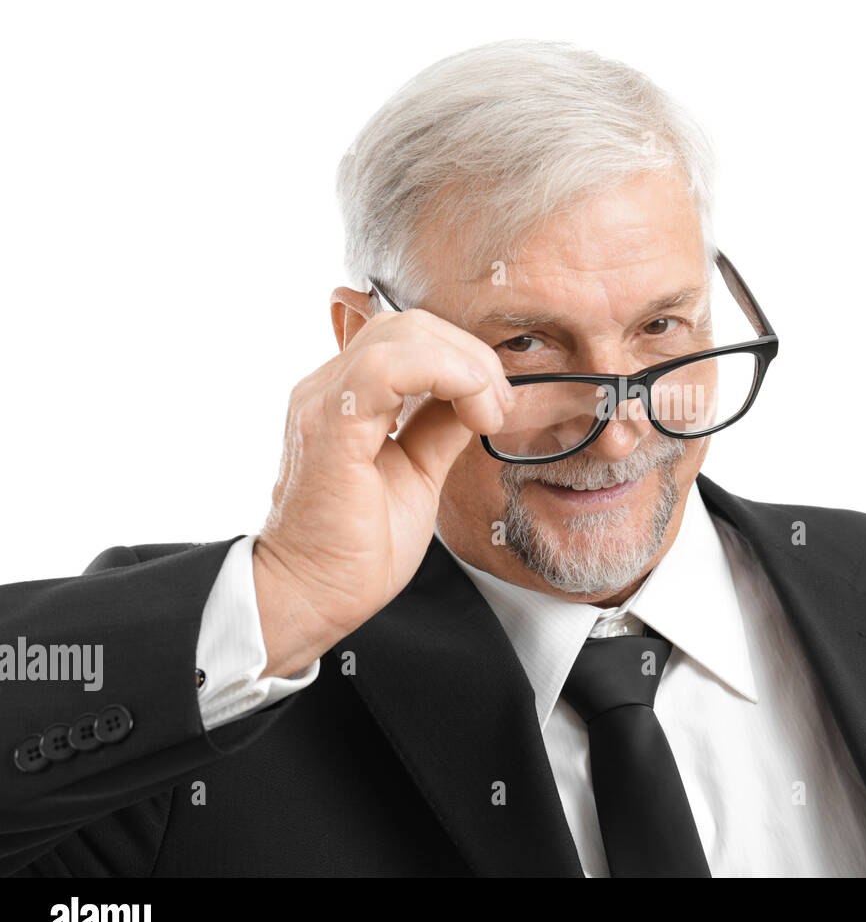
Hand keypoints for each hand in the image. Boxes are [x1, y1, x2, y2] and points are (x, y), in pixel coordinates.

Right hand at [252, 307, 510, 677]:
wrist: (311, 596)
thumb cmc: (355, 547)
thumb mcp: (418, 472)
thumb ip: (438, 427)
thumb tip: (474, 398)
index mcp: (346, 396)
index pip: (407, 337)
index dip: (462, 356)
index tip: (494, 406)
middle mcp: (327, 388)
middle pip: (408, 324)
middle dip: (470, 356)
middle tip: (498, 408)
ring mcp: (323, 401)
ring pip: (400, 334)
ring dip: (464, 365)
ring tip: (487, 413)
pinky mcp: (330, 425)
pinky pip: (386, 368)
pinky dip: (443, 375)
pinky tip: (469, 413)